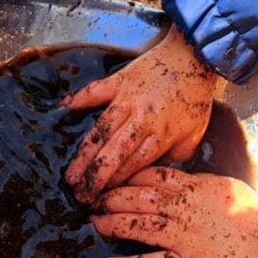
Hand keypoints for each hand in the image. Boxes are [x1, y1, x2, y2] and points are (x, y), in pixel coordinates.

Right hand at [63, 27, 218, 202]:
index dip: (117, 185)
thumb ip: (175, 156)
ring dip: (84, 154)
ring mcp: (127, 99)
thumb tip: (155, 174)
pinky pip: (95, 91)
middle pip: (113, 154)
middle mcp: (141, 119)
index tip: (104, 200)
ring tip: (70, 175)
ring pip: (101, 131)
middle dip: (95, 178)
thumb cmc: (195, 98)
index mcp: (161, 134)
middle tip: (80, 197)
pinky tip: (62, 110)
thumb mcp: (193, 134)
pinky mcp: (119, 81)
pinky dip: (79, 99)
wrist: (194, 57)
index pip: (133, 166)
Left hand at [91, 167, 257, 257]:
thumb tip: (186, 176)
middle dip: (112, 197)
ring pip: (137, 226)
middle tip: (94, 198)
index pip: (151, 176)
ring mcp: (179, 237)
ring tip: (94, 223)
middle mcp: (179, 209)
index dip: (129, 177)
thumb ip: (200, 181)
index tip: (115, 178)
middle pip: (137, 198)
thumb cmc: (253, 209)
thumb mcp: (223, 183)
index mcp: (191, 187)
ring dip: (112, 224)